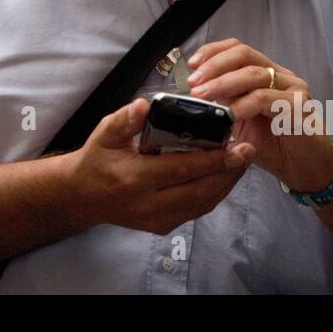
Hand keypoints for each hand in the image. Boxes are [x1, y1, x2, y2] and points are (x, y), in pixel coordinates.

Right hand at [65, 98, 254, 234]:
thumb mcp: (104, 134)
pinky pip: (196, 211)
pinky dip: (214, 194)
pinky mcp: (162, 226)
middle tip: (249, 152)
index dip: (213, 159)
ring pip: (202, 204)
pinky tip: (224, 177)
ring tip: (242, 162)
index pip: (183, 170)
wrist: (83, 196)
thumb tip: (145, 105)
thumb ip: (124, 120)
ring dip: (226, 184)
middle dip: (228, 172)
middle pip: (200, 191)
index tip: (237, 146)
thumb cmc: (97, 159)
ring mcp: (157, 220)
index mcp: (135, 179)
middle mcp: (149, 204)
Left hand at [186, 38, 332, 193]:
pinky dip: (242, 106)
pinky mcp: (299, 106)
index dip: (213, 51)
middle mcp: (280, 75)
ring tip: (202, 96)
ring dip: (223, 83)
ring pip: (254, 74)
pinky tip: (228, 115)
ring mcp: (292, 88)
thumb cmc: (272, 145)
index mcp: (265, 73)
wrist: (305, 169)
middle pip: (244, 54)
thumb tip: (192, 97)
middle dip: (214, 66)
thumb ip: (224, 104)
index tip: (192, 64)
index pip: (238, 49)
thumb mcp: (241, 122)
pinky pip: (265, 99)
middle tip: (194, 82)